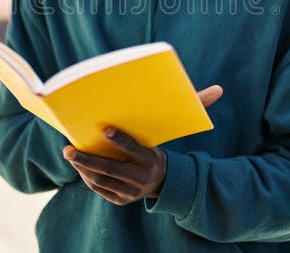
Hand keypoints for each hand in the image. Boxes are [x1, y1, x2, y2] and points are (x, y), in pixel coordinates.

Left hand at [63, 85, 222, 204]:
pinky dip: (87, 177)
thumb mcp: (177, 131)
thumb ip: (195, 109)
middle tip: (69, 148)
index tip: (104, 129)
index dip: (120, 140)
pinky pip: (99, 189)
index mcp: (152, 160)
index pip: (134, 149)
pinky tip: (78, 165)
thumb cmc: (160, 146)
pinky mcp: (120, 200)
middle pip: (110, 169)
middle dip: (88, 159)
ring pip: (101, 180)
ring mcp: (130, 192)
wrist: (164, 181)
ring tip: (69, 153)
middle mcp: (141, 178)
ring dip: (83, 168)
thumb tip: (220, 89)